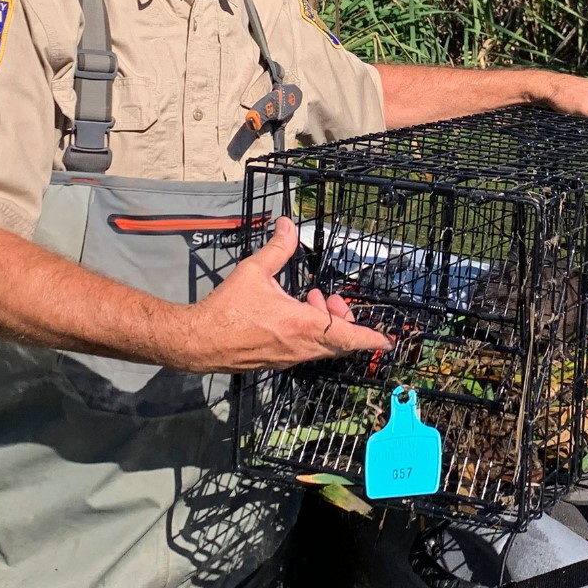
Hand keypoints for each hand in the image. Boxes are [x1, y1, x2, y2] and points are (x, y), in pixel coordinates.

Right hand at [167, 217, 391, 373]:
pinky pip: (304, 350)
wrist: (199, 342)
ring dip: (325, 324)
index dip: (371, 338)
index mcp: (303, 325)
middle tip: (329, 297)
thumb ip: (277, 248)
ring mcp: (288, 358)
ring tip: (310, 299)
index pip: (348, 336)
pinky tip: (291, 314)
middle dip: (343, 319)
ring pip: (321, 346)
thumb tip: (288, 225)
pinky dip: (309, 333)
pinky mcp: (275, 361)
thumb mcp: (255, 271)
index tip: (388, 341)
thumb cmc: (228, 308)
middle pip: (338, 341)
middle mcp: (300, 346)